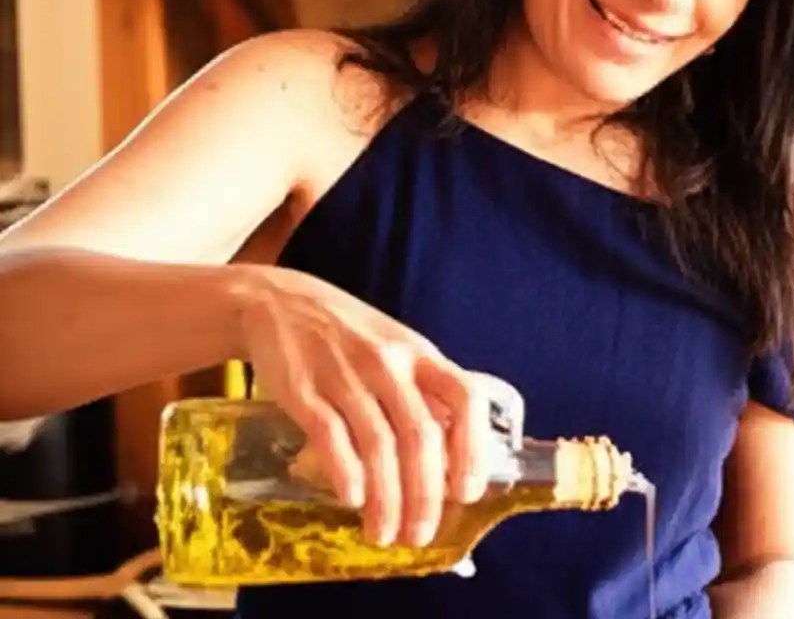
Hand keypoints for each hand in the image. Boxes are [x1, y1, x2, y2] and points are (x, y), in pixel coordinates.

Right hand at [233, 264, 492, 547]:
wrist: (277, 301)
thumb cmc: (348, 336)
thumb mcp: (396, 349)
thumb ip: (424, 394)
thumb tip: (453, 455)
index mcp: (419, 354)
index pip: (464, 397)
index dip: (473, 446)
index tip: (468, 491)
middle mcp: (387, 363)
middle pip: (420, 434)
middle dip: (425, 494)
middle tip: (421, 535)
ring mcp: (345, 373)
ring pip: (378, 444)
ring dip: (386, 498)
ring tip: (385, 534)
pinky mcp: (302, 387)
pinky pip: (330, 434)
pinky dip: (345, 472)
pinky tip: (353, 500)